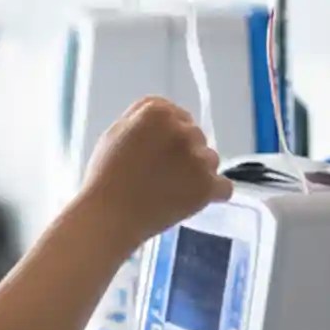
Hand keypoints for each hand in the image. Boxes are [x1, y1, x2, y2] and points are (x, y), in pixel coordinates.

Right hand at [79, 96, 233, 247]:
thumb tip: (164, 118)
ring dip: (197, 171)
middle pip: (194, 135)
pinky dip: (212, 193)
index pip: (176, 114)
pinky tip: (193, 198)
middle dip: (183, 151)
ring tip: (172, 189)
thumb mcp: (114, 133)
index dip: (167, 134)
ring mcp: (198, 158)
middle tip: (160, 172)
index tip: (157, 150)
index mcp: (157, 113)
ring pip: (210, 159)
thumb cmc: (105, 177)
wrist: (109, 216)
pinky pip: (224, 186)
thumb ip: (141, 119)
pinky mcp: (207, 185)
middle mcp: (182, 130)